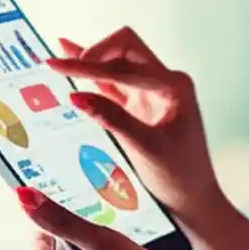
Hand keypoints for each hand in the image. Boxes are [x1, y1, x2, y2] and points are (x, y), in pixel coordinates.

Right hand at [47, 28, 224, 228]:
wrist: (193, 200)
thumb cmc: (178, 176)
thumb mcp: (145, 149)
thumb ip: (112, 119)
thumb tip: (75, 95)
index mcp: (174, 86)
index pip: (124, 64)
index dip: (88, 64)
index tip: (55, 66)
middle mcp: (166, 82)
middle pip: (124, 49)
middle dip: (92, 53)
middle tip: (59, 67)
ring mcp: (152, 92)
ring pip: (117, 62)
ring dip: (90, 60)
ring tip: (56, 55)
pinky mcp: (140, 105)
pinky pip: (113, 83)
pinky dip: (92, 75)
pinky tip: (73, 61)